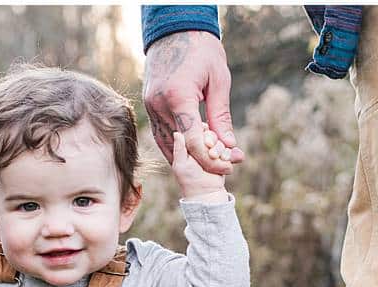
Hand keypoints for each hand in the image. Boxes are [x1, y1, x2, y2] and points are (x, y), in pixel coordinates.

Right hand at [141, 30, 242, 173]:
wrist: (175, 30)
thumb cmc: (202, 50)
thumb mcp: (219, 81)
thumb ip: (221, 116)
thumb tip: (229, 146)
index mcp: (178, 96)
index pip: (193, 141)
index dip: (212, 159)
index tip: (229, 166)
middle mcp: (159, 104)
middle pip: (181, 147)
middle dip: (204, 160)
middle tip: (226, 166)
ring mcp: (150, 105)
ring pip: (168, 144)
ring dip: (189, 157)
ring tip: (211, 162)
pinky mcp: (149, 105)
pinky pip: (161, 134)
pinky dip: (176, 146)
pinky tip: (192, 152)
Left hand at [169, 128, 228, 201]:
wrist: (207, 194)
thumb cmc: (190, 181)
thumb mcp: (180, 164)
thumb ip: (179, 148)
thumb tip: (176, 132)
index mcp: (188, 146)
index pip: (196, 130)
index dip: (202, 132)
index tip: (205, 141)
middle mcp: (201, 147)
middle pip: (210, 134)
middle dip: (213, 141)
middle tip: (211, 152)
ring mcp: (212, 152)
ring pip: (220, 141)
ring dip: (220, 148)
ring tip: (216, 158)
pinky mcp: (222, 158)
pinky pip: (228, 150)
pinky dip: (227, 153)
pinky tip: (224, 159)